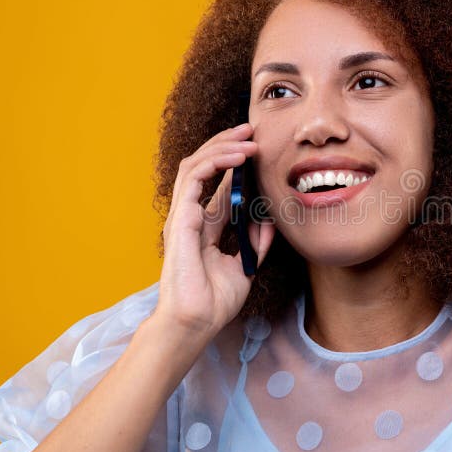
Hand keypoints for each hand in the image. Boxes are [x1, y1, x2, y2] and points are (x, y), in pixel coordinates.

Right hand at [155, 122, 274, 337]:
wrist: (196, 322)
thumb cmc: (214, 302)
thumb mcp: (245, 267)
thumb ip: (256, 242)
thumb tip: (270, 220)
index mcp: (206, 226)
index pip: (218, 183)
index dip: (236, 163)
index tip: (259, 147)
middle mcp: (192, 215)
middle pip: (204, 166)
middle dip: (227, 143)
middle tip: (252, 129)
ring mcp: (183, 215)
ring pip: (195, 164)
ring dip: (222, 146)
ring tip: (247, 137)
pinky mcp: (180, 218)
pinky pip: (193, 177)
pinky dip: (214, 161)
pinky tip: (237, 157)